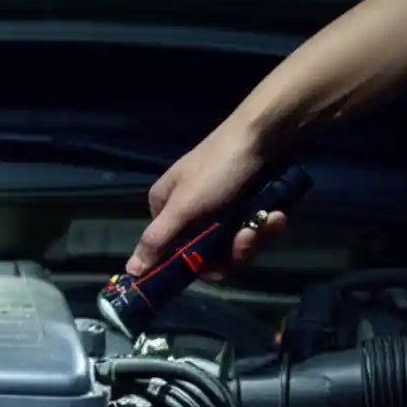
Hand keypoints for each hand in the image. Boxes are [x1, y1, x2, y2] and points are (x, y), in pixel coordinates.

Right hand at [125, 121, 287, 277]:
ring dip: (255, 238)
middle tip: (249, 235)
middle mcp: (189, 212)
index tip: (217, 265)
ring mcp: (219, 209)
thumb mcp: (184, 206)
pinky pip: (251, 230)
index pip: (172, 253)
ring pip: (233, 244)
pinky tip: (276, 214)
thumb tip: (130, 271)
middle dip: (234, 251)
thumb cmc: (217, 169)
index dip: (196, 264)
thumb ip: (157, 240)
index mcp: (165, 209)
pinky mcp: (245, 206)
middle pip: (208, 253)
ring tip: (270, 219)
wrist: (263, 134)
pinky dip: (265, 225)